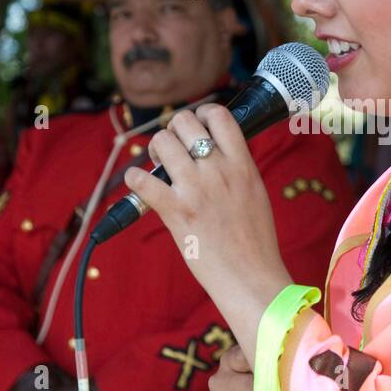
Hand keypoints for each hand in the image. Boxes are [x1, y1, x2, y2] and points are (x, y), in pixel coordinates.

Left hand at [123, 103, 292, 365]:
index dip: (203, 113)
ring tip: (158, 164)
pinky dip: (135, 179)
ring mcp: (197, 190)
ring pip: (163, 142)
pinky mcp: (177, 212)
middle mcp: (219, 171)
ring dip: (155, 149)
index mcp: (243, 165)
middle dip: (173, 129)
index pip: (220, 116)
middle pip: (186, 122)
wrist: (252, 278)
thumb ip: (238, 169)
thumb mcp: (256, 193)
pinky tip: (139, 184)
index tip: (197, 124)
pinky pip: (143, 181)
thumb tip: (221, 154)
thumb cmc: (256, 242)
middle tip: (172, 148)